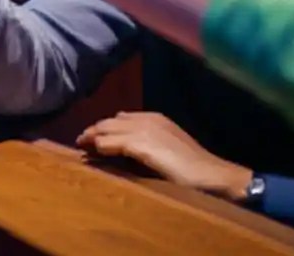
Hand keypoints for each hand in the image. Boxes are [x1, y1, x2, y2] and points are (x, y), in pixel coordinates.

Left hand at [76, 112, 252, 201]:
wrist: (211, 174)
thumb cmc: (193, 167)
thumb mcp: (168, 147)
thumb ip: (148, 142)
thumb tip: (125, 144)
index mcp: (154, 118)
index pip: (120, 118)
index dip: (105, 127)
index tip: (94, 137)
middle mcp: (146, 119)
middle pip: (109, 121)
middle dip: (94, 130)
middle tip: (81, 141)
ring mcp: (143, 130)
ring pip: (106, 129)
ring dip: (92, 137)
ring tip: (82, 146)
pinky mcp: (140, 145)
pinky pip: (111, 143)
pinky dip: (100, 147)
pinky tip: (94, 153)